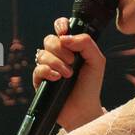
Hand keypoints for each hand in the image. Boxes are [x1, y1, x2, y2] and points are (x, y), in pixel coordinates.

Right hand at [33, 16, 106, 131]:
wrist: (84, 109)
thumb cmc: (90, 85)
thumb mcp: (96, 60)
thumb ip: (85, 43)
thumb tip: (65, 37)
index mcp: (70, 47)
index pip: (60, 27)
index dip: (60, 25)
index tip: (65, 32)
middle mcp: (57, 55)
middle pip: (49, 40)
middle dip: (61, 49)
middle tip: (73, 62)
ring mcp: (47, 67)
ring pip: (42, 54)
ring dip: (57, 63)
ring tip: (68, 75)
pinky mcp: (39, 80)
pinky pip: (38, 69)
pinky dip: (48, 72)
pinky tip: (58, 79)